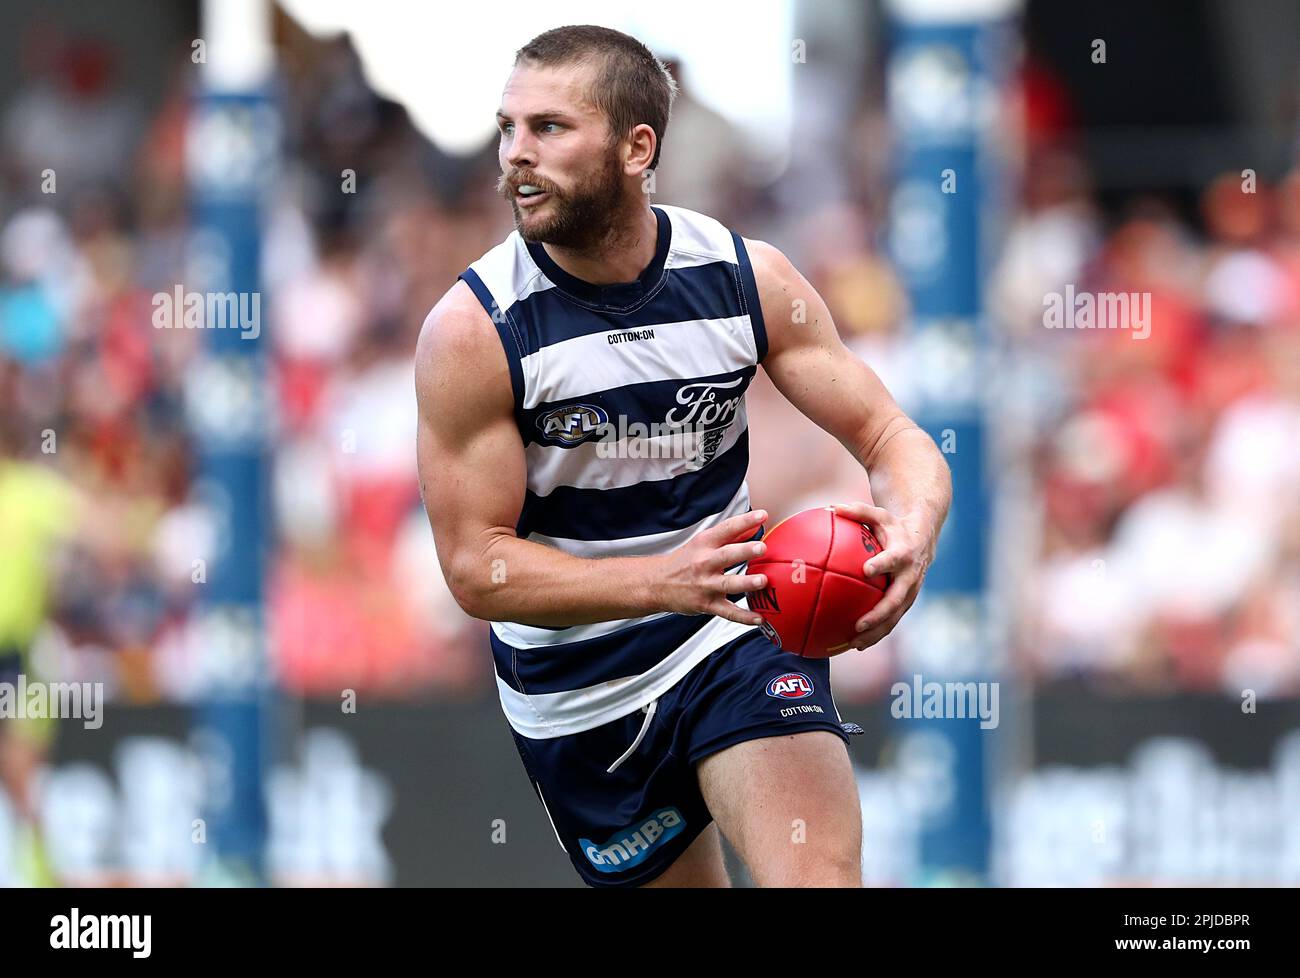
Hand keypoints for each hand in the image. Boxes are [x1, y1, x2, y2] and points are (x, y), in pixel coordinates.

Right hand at [656, 509, 770, 626]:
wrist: (657, 584)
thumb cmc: (683, 562)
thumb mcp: (702, 543)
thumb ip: (729, 535)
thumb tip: (754, 526)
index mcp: (704, 544)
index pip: (726, 529)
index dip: (744, 521)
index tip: (762, 515)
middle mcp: (704, 563)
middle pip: (726, 555)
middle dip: (744, 551)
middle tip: (761, 548)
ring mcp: (706, 585)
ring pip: (728, 584)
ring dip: (746, 583)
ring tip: (762, 580)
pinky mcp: (707, 604)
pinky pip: (728, 612)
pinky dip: (744, 617)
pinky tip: (759, 618)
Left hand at [828, 500, 937, 650]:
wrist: (923, 537)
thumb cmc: (893, 525)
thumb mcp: (878, 514)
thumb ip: (857, 512)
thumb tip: (831, 507)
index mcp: (904, 552)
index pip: (894, 559)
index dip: (882, 564)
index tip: (866, 570)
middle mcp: (910, 575)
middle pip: (896, 599)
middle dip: (879, 614)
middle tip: (859, 624)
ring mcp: (911, 591)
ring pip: (896, 616)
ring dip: (878, 632)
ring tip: (855, 644)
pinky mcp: (907, 601)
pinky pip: (892, 620)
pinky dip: (877, 632)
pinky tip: (855, 643)